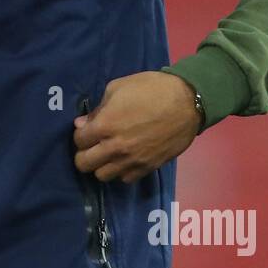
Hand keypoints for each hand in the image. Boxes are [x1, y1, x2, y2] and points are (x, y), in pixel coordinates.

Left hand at [72, 72, 201, 183]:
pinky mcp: (148, 168)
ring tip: (109, 154)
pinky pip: (125, 179)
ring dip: (101, 165)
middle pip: (84, 164)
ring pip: (102, 176)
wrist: (188, 102)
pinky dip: (121, 171)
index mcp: (105, 126)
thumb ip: (98, 108)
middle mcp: (115, 148)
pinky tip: (126, 159)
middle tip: (93, 145)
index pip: (79, 140)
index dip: (81, 134)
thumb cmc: (152, 89)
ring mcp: (132, 161)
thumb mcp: (118, 88)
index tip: (87, 129)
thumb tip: (82, 124)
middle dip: (84, 154)